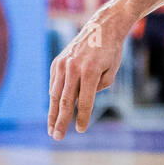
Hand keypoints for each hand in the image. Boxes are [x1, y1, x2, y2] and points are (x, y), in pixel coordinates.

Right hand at [48, 9, 127, 139]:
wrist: (101, 27)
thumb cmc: (110, 51)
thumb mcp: (111, 72)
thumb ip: (97, 88)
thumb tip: (80, 101)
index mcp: (90, 71)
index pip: (85, 101)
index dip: (83, 117)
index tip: (81, 130)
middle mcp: (73, 67)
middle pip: (65, 100)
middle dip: (61, 121)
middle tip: (57, 137)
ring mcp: (63, 64)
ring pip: (55, 94)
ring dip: (53, 113)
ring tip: (52, 128)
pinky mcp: (57, 62)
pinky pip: (54, 84)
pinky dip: (55, 97)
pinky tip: (55, 110)